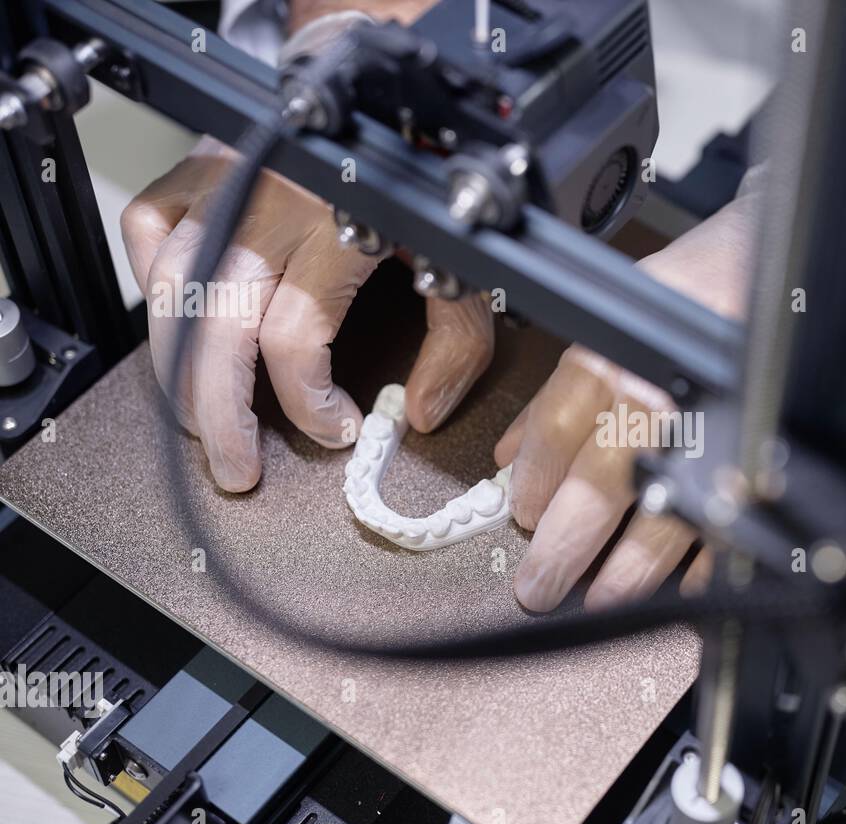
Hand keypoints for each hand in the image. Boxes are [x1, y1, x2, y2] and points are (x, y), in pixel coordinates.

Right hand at [123, 137, 494, 489]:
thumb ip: (456, 341)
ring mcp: (226, 187)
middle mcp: (271, 209)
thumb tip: (424, 412)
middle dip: (220, 413)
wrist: (385, 100)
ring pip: (171, 291)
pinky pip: (149, 229)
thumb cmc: (422, 182)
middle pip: (219, 329)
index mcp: (339, 230)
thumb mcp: (461, 262)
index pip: (296, 339)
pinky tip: (178, 327)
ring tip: (198, 420)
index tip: (338, 429)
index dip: (310, 403)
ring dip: (177, 369)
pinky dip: (150, 282)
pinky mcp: (198, 169)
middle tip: (235, 466)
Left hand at [495, 194, 757, 610]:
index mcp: (617, 355)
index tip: (522, 515)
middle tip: (540, 587)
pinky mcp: (756, 449)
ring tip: (602, 599)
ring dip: (628, 569)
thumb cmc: (696, 290)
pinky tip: (682, 588)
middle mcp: (660, 391)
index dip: (532, 483)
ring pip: (662, 516)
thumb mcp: (614, 321)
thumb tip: (511, 453)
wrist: (784, 260)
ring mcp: (712, 426)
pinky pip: (729, 519)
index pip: (556, 431)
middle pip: (600, 485)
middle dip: (565, 547)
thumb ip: (561, 391)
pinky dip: (705, 563)